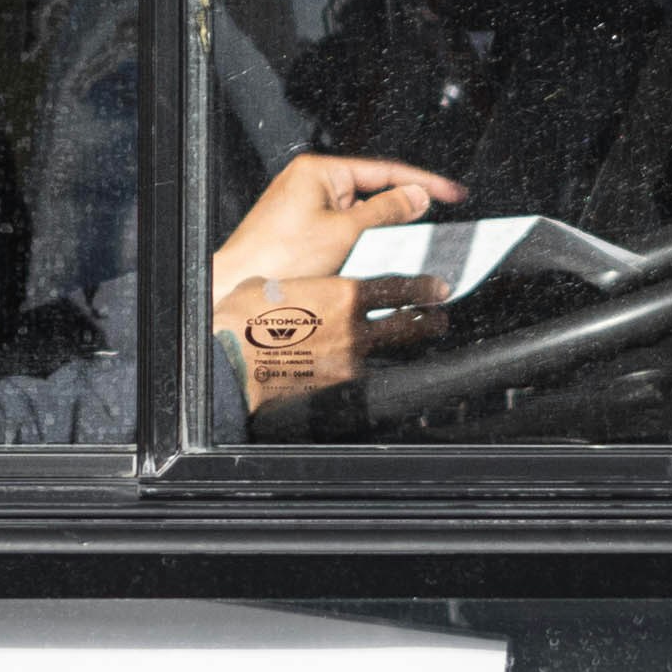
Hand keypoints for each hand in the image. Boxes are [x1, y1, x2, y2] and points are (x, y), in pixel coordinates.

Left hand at [211, 152, 461, 408]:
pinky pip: (343, 233)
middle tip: (430, 230)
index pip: (384, 170)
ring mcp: (305, 208)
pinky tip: (368, 262)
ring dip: (379, 235)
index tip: (452, 192)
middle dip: (400, 213)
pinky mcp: (302, 232)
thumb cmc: (278, 258)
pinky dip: (360, 246)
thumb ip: (386, 211)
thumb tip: (417, 196)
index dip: (423, 183)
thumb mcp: (345, 232)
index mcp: (320, 171)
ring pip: (360, 218)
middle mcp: (311, 184)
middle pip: (373, 193)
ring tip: (396, 253)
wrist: (236, 286)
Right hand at [218, 265, 440, 408]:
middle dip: (429, 321)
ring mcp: (348, 360)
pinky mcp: (336, 385)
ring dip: (402, 347)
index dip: (424, 288)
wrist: (233, 361)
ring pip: (389, 352)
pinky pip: (361, 373)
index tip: (437, 288)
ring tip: (411, 342)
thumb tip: (300, 291)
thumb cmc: (246, 319)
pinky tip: (362, 365)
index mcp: (344, 295)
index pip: (399, 289)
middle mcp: (355, 329)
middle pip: (408, 325)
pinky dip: (365, 367)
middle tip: (438, 318)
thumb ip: (302, 288)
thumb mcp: (276, 287)